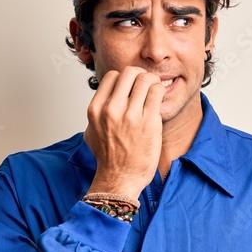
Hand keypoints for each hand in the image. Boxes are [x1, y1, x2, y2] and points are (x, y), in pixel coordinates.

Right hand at [83, 66, 163, 199]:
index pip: (112, 76)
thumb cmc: (108, 158)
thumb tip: (103, 99)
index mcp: (96, 109)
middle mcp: (111, 110)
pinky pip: (157, 93)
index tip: (130, 86)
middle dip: (140, 75)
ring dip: (153, 82)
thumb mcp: (92, 132)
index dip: (124, 78)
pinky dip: (160, 92)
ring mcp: (131, 115)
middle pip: (130, 72)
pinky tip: (158, 102)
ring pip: (146, 79)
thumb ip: (97, 113)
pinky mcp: (149, 122)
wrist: (120, 179)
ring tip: (154, 92)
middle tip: (145, 85)